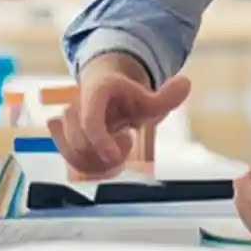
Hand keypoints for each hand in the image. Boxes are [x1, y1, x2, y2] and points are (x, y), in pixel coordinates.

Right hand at [47, 56, 190, 174]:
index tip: (115, 157)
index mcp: (95, 92)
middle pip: (82, 144)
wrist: (103, 87)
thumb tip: (187, 83)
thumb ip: (166, 96)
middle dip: (106, 153)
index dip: (101, 141)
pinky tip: (105, 159)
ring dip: (98, 162)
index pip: (90, 121)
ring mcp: (66, 123)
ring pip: (75, 156)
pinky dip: (91, 167)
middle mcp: (75, 107)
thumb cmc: (126, 95)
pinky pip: (72, 162)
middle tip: (127, 140)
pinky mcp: (63, 139)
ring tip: (116, 150)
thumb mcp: (148, 96)